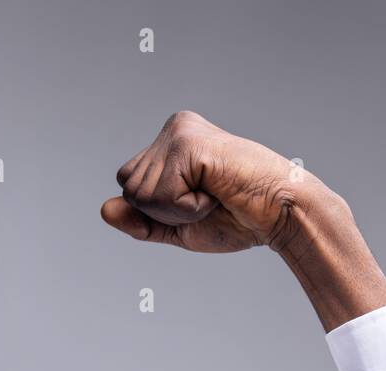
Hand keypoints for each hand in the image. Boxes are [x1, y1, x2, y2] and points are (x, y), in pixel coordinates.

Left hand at [101, 110, 385, 330]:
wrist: (281, 216)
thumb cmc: (238, 218)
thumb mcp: (177, 226)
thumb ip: (140, 220)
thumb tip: (103, 209)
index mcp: (169, 142)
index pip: (129, 187)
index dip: (158, 212)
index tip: (201, 202)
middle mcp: (173, 129)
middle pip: (129, 189)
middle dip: (164, 211)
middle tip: (209, 201)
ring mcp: (180, 132)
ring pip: (140, 193)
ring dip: (177, 211)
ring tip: (215, 195)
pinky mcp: (189, 144)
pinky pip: (161, 195)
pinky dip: (187, 209)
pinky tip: (217, 192)